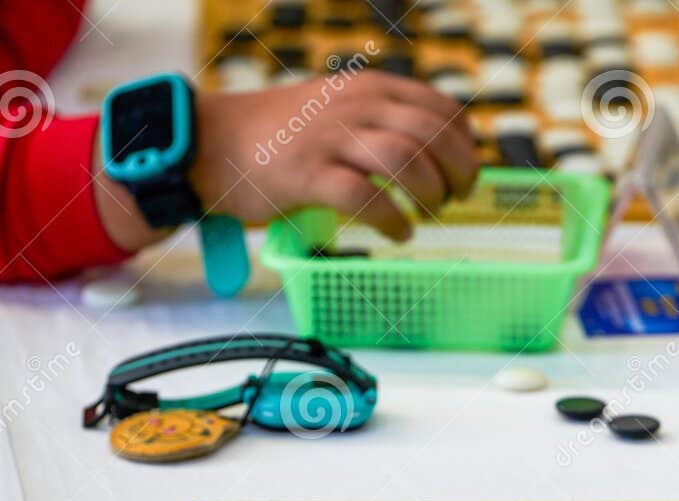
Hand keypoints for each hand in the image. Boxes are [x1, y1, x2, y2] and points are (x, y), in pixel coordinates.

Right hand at [191, 70, 478, 240]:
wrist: (213, 143)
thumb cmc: (284, 137)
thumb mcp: (340, 110)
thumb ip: (383, 122)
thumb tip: (439, 157)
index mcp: (370, 89)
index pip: (442, 111)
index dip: (465, 146)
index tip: (463, 174)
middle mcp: (355, 106)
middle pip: (433, 135)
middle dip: (457, 173)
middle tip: (452, 200)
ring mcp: (331, 138)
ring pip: (406, 161)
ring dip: (430, 195)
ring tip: (426, 215)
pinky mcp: (308, 174)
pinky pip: (367, 198)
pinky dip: (393, 221)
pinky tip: (400, 233)